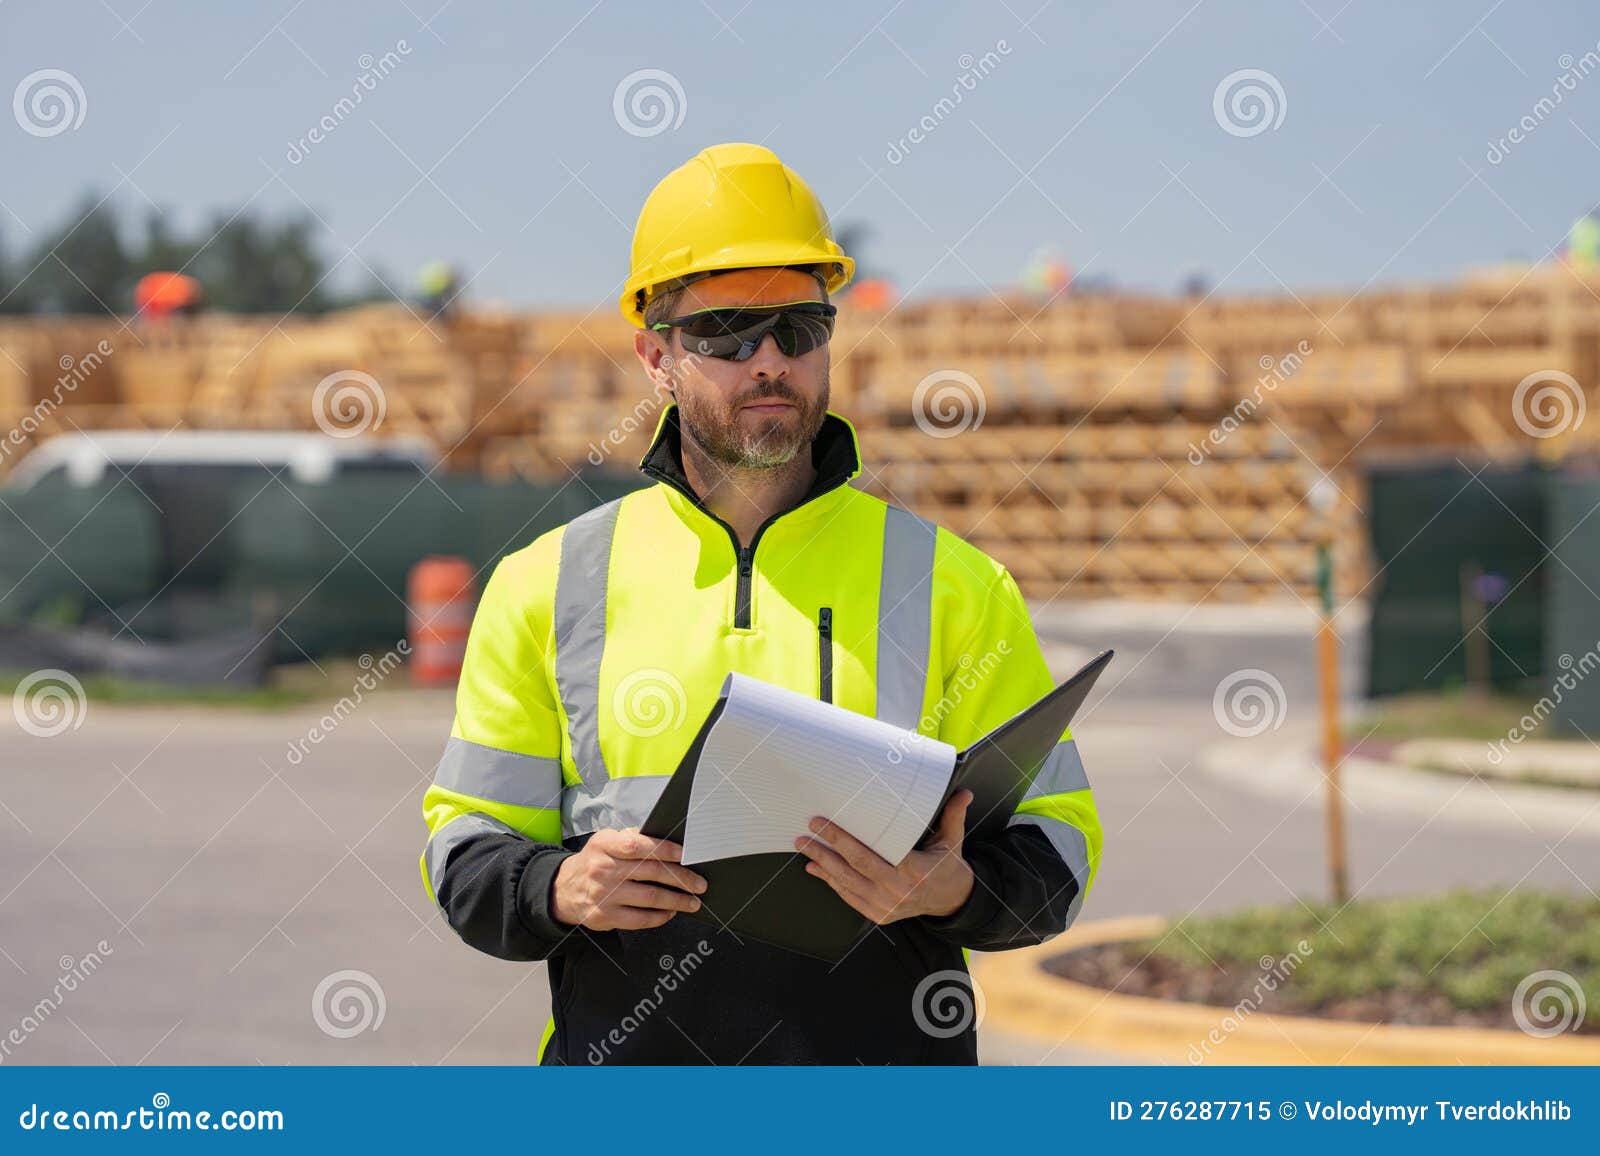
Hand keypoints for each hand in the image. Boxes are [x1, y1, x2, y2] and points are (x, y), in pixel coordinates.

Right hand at [551, 828, 707, 930]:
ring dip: (677, 900)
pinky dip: (660, 916)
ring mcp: (604, 894)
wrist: (564, 889)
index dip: (665, 849)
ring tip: (692, 901)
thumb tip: (667, 841)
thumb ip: (631, 838)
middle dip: (682, 878)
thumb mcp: (605, 841)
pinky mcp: (604, 916)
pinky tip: (670, 912)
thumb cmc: (595, 862)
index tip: (686, 854)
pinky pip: (640, 919)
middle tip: (699, 883)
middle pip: (651, 872)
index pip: (639, 845)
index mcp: (604, 845)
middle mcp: (603, 869)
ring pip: (650, 898)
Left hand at [794, 789, 975, 923]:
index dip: (846, 839)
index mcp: (915, 871)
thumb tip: (965, 792)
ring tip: (805, 846)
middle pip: (855, 867)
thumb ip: (953, 815)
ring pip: (847, 883)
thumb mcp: (952, 840)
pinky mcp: (878, 915)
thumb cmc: (946, 865)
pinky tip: (815, 868)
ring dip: (822, 864)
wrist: (950, 902)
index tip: (827, 822)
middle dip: (827, 848)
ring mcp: (886, 906)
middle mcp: (898, 892)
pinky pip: (849, 897)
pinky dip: (830, 882)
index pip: (874, 853)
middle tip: (808, 830)